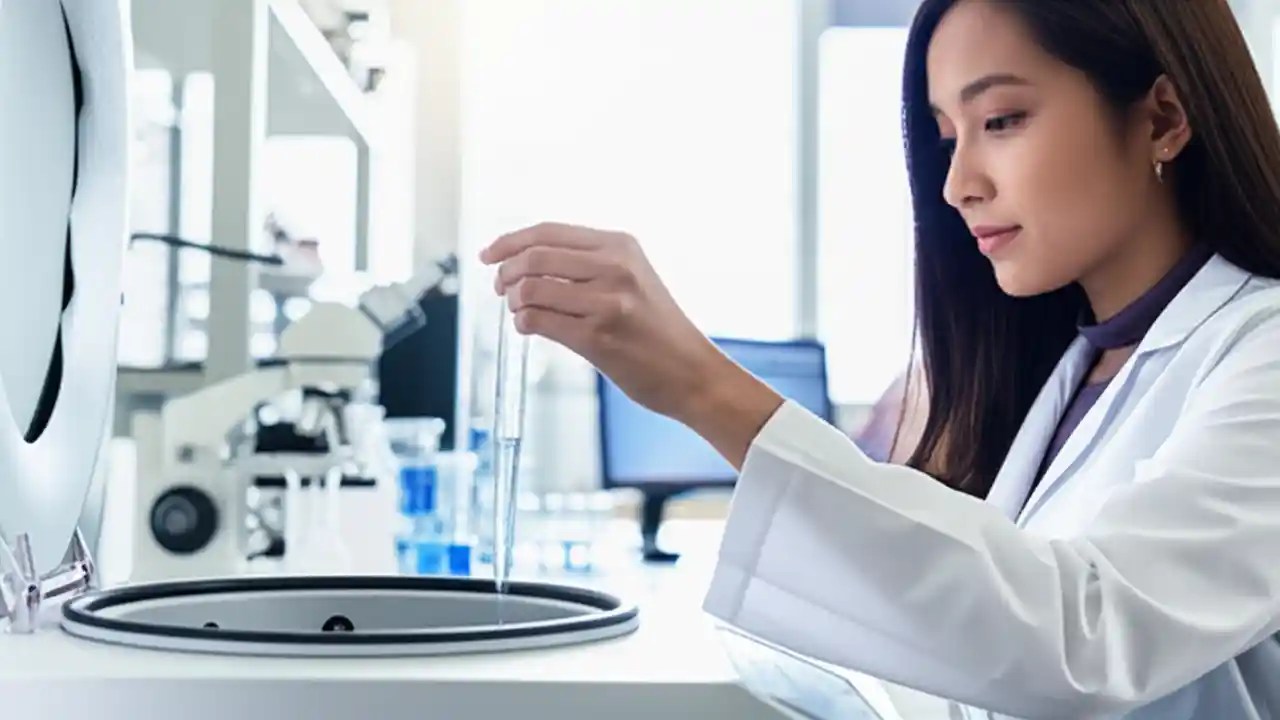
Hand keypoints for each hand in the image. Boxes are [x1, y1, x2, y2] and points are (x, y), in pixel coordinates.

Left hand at [480, 222, 713, 416]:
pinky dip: (523, 323)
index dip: (510, 241)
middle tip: (500, 289)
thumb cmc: (658, 329)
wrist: (692, 372)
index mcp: (620, 245)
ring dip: (513, 301)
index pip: (548, 231)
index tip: (489, 255)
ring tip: (519, 311)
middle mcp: (614, 267)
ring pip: (530, 288)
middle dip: (505, 273)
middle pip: (534, 256)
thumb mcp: (633, 277)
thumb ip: (589, 263)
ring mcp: (606, 302)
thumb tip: (526, 260)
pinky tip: (529, 327)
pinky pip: (538, 321)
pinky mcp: (597, 337)